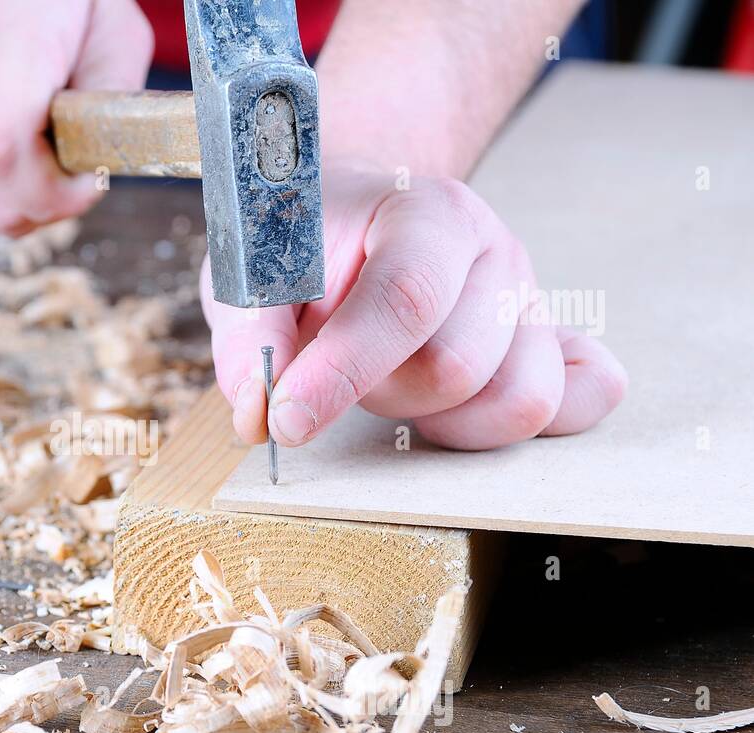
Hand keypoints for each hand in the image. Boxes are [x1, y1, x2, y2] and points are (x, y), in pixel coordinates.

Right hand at [0, 0, 152, 234]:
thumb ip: (114, 92)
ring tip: (38, 153)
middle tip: (72, 172)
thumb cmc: (43, 0)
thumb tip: (103, 160)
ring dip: (19, 202)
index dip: (54, 190)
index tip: (88, 176)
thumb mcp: (106, 23)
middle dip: (48, 205)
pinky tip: (4, 150)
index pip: (2, 150)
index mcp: (0, 41)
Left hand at [205, 160, 626, 450]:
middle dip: (378, 392)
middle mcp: (494, 251)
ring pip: (517, 401)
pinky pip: (582, 399)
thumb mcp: (250, 274)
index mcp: (425, 212)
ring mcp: (531, 301)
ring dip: (437, 418)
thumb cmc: (301, 247)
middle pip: (456, 368)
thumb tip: (258, 414)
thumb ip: (248, 337)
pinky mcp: (552, 343)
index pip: (406, 299)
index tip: (286, 421)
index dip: (343, 371)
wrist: (354, 215)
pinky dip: (517, 423)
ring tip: (387, 383)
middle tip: (336, 369)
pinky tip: (455, 412)